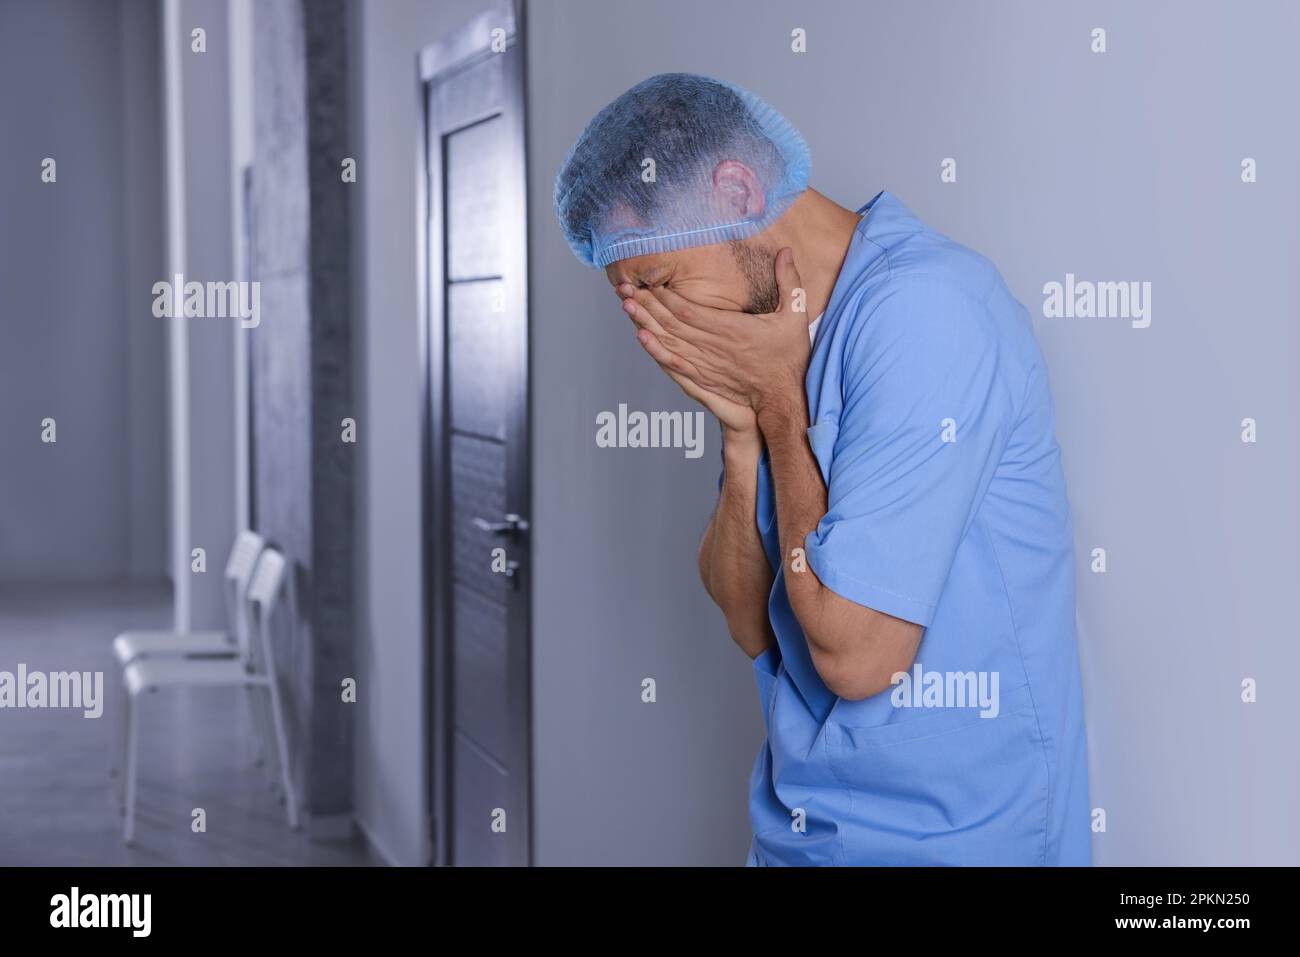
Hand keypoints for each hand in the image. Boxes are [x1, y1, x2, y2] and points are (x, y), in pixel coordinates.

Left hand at [618, 247, 809, 418]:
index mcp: (731, 329)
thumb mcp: (795, 316)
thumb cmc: (789, 358)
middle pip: (671, 323)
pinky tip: (642, 338)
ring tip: (626, 305)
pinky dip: (656, 350)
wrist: (783, 399)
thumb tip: (785, 251)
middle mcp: (713, 347)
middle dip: (646, 303)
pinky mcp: (704, 379)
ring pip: (669, 341)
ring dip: (645, 322)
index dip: (665, 296)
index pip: (689, 310)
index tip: (649, 280)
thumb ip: (789, 282)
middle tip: (625, 287)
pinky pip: (674, 363)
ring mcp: (706, 365)